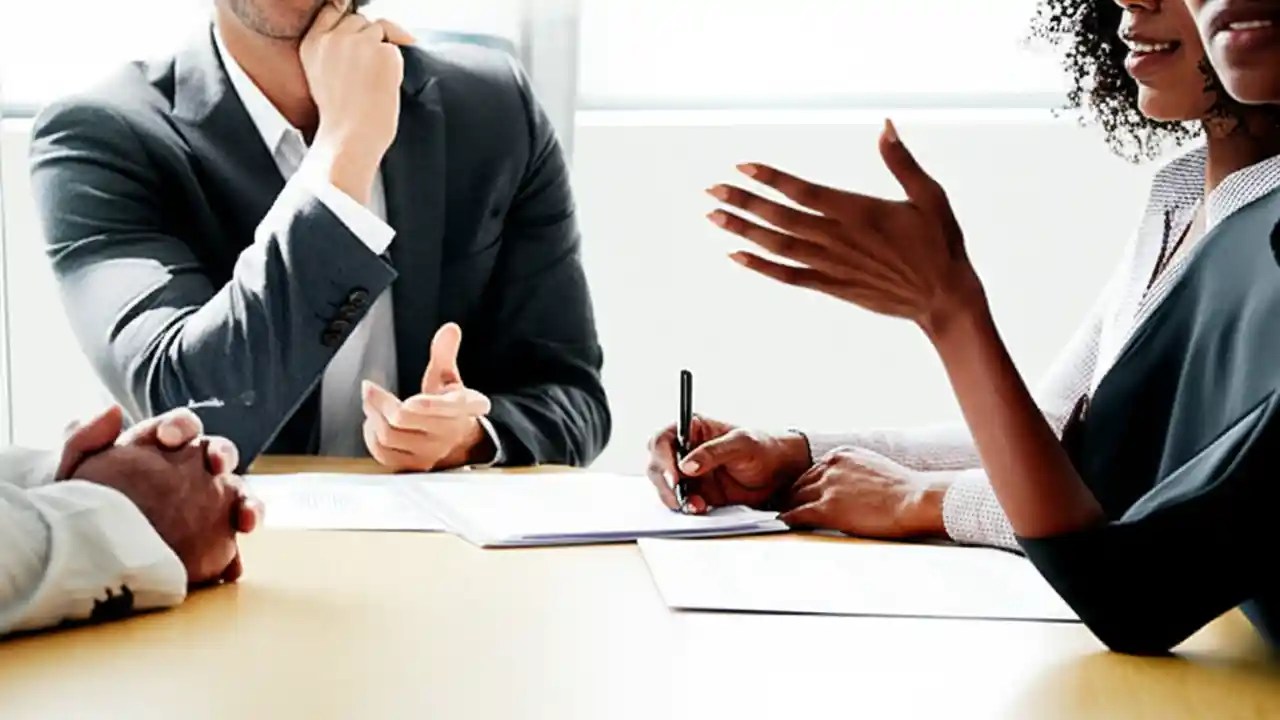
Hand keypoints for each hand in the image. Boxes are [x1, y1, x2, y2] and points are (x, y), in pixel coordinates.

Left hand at [60, 406, 262, 584]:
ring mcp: (205, 505)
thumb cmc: (77, 502)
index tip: (170, 439)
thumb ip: (83, 438)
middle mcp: (192, 470)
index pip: (181, 426)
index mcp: (164, 447)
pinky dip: (234, 556)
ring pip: (237, 496)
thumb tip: (113, 410)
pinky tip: (231, 569)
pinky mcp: (208, 541)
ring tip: (246, 520)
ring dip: (249, 504)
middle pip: (218, 453)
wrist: (75, 545)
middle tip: (217, 465)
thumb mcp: (70, 470)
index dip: (182, 427)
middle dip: (223, 455)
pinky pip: (228, 546)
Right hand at [299, 4, 414, 204]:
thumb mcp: (321, 76)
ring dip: (384, 50)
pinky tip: (384, 87)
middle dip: (369, 38)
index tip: (358, 34)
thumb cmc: (341, 118)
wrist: (350, 139)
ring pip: (380, 30)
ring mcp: (358, 42)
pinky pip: (397, 48)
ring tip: (374, 82)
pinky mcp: (382, 51)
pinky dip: (396, 65)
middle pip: (359, 20)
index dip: (348, 19)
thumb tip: (360, 30)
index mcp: (312, 43)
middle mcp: (333, 38)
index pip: (332, 10)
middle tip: (370, 71)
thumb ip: (332, 49)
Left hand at [362, 323, 494, 470]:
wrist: (460, 443)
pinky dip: (371, 437)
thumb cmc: (450, 407)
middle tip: (368, 389)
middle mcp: (448, 433)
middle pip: (406, 418)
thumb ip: (445, 354)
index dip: (429, 406)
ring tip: (370, 403)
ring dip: (373, 416)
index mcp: (463, 408)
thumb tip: (449, 329)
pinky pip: (384, 454)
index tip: (412, 400)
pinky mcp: (414, 466)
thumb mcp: (450, 378)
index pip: (448, 408)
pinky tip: (372, 423)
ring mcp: (431, 453)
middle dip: (381, 401)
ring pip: (390, 436)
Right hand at [646, 416, 810, 513]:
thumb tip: (686, 465)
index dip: (662, 457)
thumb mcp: (742, 444)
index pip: (663, 440)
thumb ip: (713, 452)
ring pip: (665, 486)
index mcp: (692, 429)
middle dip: (664, 483)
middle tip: (678, 497)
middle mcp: (685, 450)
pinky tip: (699, 510)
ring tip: (695, 506)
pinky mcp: (698, 493)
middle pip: (658, 465)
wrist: (781, 474)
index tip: (673, 476)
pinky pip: (681, 501)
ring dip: (674, 498)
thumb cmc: (764, 449)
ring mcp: (690, 474)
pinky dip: (685, 507)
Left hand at [707, 119, 985, 337]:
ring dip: (744, 230)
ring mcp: (833, 264)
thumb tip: (886, 127)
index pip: (804, 191)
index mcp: (859, 212)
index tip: (743, 167)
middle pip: (781, 217)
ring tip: (714, 217)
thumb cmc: (939, 245)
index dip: (770, 179)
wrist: (944, 298)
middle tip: (713, 189)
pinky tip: (738, 256)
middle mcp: (839, 238)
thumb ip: (901, 162)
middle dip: (744, 202)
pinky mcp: (832, 285)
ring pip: (778, 245)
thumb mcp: (929, 196)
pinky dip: (761, 266)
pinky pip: (789, 275)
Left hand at [780, 448, 946, 538]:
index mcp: (841, 454)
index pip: (813, 471)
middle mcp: (830, 466)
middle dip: (792, 495)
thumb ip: (853, 473)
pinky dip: (788, 519)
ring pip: (795, 497)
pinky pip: (797, 514)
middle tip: (783, 506)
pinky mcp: (826, 508)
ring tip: (782, 516)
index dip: (805, 485)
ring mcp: (826, 487)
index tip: (799, 494)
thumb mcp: (872, 468)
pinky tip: (784, 523)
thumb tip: (846, 488)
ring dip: (788, 507)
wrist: (915, 500)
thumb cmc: (904, 490)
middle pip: (800, 483)